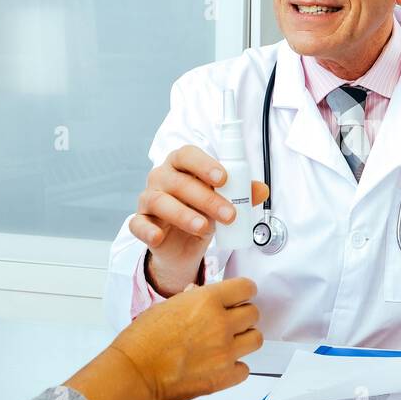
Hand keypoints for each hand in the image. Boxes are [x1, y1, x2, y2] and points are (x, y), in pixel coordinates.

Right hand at [111, 278, 261, 399]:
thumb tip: (199, 294)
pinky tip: (221, 364)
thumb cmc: (142, 341)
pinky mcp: (224, 376)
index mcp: (206, 300)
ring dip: (244, 340)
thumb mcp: (167, 306)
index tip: (241, 297)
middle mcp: (220, 324)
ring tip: (229, 343)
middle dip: (243, 317)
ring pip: (256, 339)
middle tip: (231, 322)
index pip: (246, 288)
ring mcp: (224, 351)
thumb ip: (192, 299)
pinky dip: (235, 368)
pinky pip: (245, 368)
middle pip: (254, 313)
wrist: (134, 373)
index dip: (244, 293)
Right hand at [129, 145, 269, 295]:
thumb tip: (262, 189)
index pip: (188, 155)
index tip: (224, 179)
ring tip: (203, 228)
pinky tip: (159, 237)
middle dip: (207, 198)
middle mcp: (162, 177)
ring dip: (183, 214)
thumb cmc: (203, 212)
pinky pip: (138, 224)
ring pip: (160, 202)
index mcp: (181, 165)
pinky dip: (147, 230)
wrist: (183, 244)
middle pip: (180, 182)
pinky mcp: (140, 221)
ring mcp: (148, 199)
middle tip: (229, 214)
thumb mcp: (224, 203)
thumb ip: (242, 194)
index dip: (205, 165)